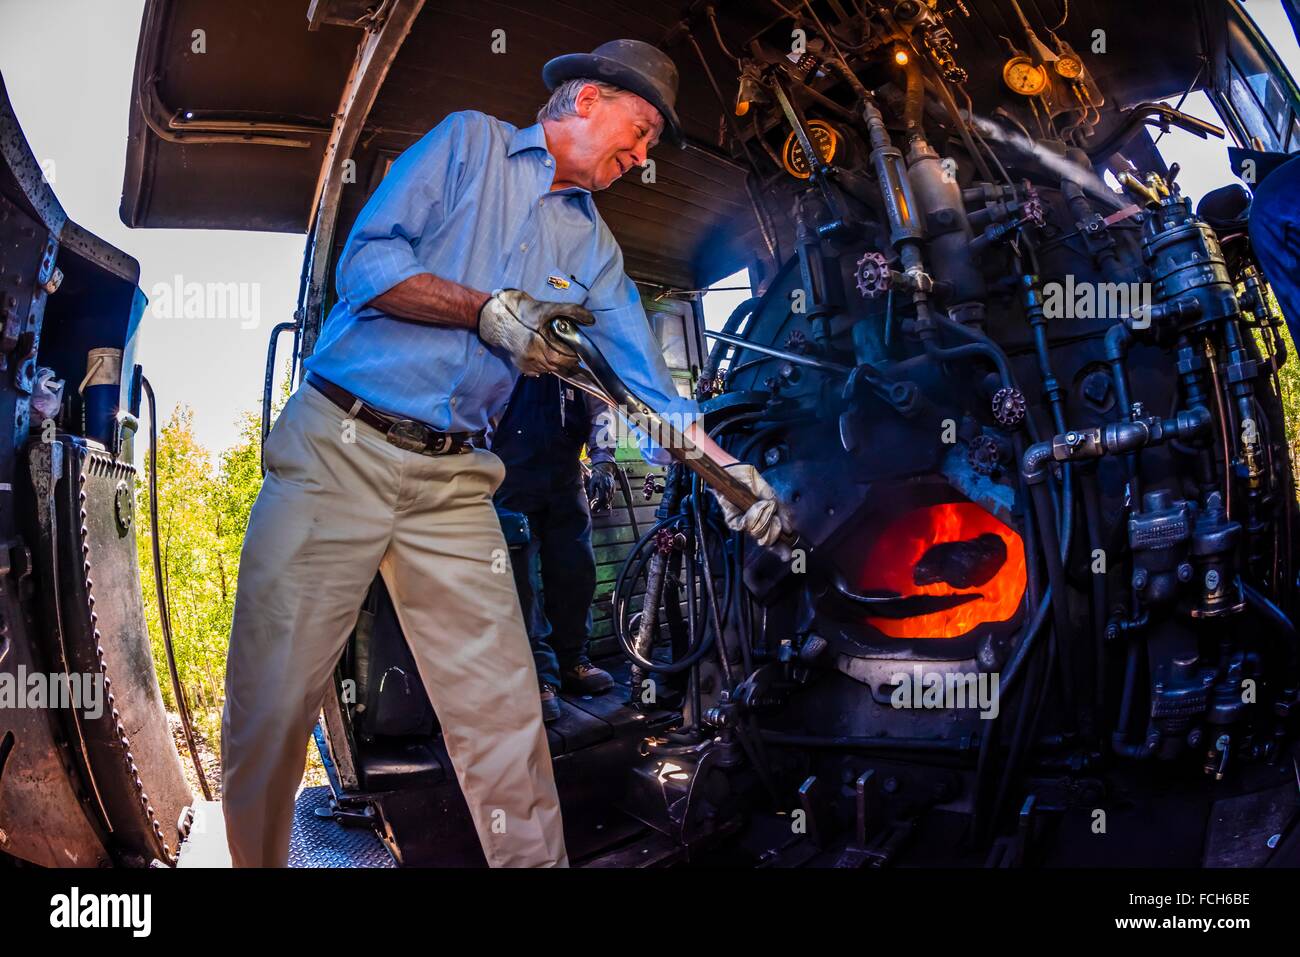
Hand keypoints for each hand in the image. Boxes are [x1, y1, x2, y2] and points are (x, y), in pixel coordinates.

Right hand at [477, 289, 594, 375]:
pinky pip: (541, 370)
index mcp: (539, 346)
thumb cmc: (521, 312)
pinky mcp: (522, 367)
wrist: (496, 317)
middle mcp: (532, 360)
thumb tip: (590, 320)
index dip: (574, 352)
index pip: (566, 358)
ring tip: (553, 344)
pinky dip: (547, 362)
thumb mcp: (546, 308)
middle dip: (567, 356)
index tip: (575, 344)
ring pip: (551, 369)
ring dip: (557, 359)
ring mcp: (526, 366)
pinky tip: (543, 350)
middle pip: (560, 366)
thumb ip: (571, 311)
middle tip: (566, 344)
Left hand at [586, 460, 618, 512]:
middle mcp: (609, 489)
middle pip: (606, 501)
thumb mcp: (592, 482)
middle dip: (600, 506)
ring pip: (609, 500)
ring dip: (603, 504)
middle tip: (594, 509)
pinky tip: (602, 502)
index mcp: (604, 486)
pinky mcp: (614, 490)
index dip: (598, 505)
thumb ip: (591, 491)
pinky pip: (611, 498)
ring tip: (597, 505)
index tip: (593, 508)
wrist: (605, 470)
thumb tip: (589, 500)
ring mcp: (612, 489)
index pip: (602, 499)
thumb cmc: (597, 476)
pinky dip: (607, 501)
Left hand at [710, 463, 785, 548]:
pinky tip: (756, 505)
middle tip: (777, 523)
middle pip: (766, 541)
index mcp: (765, 518)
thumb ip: (780, 510)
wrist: (733, 471)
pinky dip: (753, 515)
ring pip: (757, 532)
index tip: (787, 555)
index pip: (773, 538)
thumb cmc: (750, 480)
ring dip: (764, 519)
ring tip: (763, 505)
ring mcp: (743, 523)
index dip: (780, 548)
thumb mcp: (769, 493)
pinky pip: (745, 525)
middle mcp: (754, 524)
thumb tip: (788, 528)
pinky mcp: (732, 520)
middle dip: (774, 533)